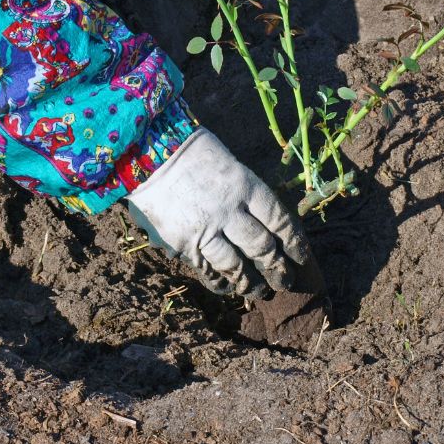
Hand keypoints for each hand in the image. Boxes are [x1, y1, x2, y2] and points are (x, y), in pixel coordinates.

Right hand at [123, 128, 309, 298]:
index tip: (300, 257)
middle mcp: (230, 211)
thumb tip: (258, 219)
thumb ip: (243, 192)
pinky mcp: (182, 244)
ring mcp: (205, 230)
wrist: (144, 154)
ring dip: (251, 282)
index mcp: (245, 186)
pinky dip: (219, 281)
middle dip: (277, 268)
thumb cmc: (187, 152)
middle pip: (262, 247)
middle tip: (284, 281)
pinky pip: (206, 270)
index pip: (279, 220)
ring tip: (259, 291)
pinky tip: (226, 287)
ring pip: (237, 266)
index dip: (294, 243)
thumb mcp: (226, 163)